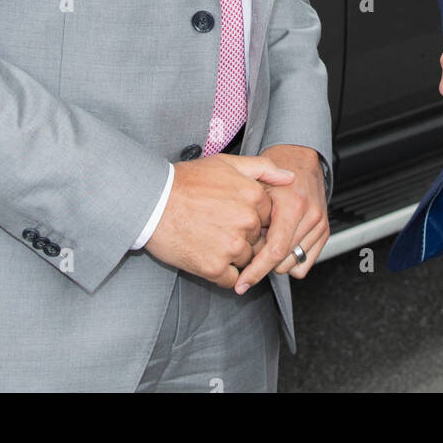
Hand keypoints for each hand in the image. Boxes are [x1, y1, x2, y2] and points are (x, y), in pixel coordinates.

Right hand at [145, 154, 293, 287]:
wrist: (152, 203)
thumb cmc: (187, 181)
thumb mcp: (226, 163)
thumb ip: (262, 168)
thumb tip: (291, 177)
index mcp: (253, 196)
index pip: (268, 217)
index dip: (251, 217)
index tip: (231, 213)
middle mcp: (247, 222)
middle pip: (258, 239)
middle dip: (242, 235)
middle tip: (216, 225)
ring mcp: (231, 246)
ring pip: (246, 259)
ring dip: (232, 254)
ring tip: (208, 238)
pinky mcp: (214, 268)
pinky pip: (231, 279)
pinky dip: (221, 272)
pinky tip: (205, 255)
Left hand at [235, 145, 328, 294]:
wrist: (300, 155)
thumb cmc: (275, 167)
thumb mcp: (254, 182)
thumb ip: (247, 213)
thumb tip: (236, 246)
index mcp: (292, 206)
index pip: (273, 251)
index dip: (255, 271)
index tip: (241, 284)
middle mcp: (310, 216)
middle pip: (282, 262)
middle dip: (262, 262)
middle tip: (250, 249)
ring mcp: (319, 225)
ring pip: (293, 265)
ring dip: (276, 260)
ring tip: (266, 240)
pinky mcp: (324, 231)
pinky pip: (305, 263)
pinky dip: (290, 260)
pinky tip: (280, 244)